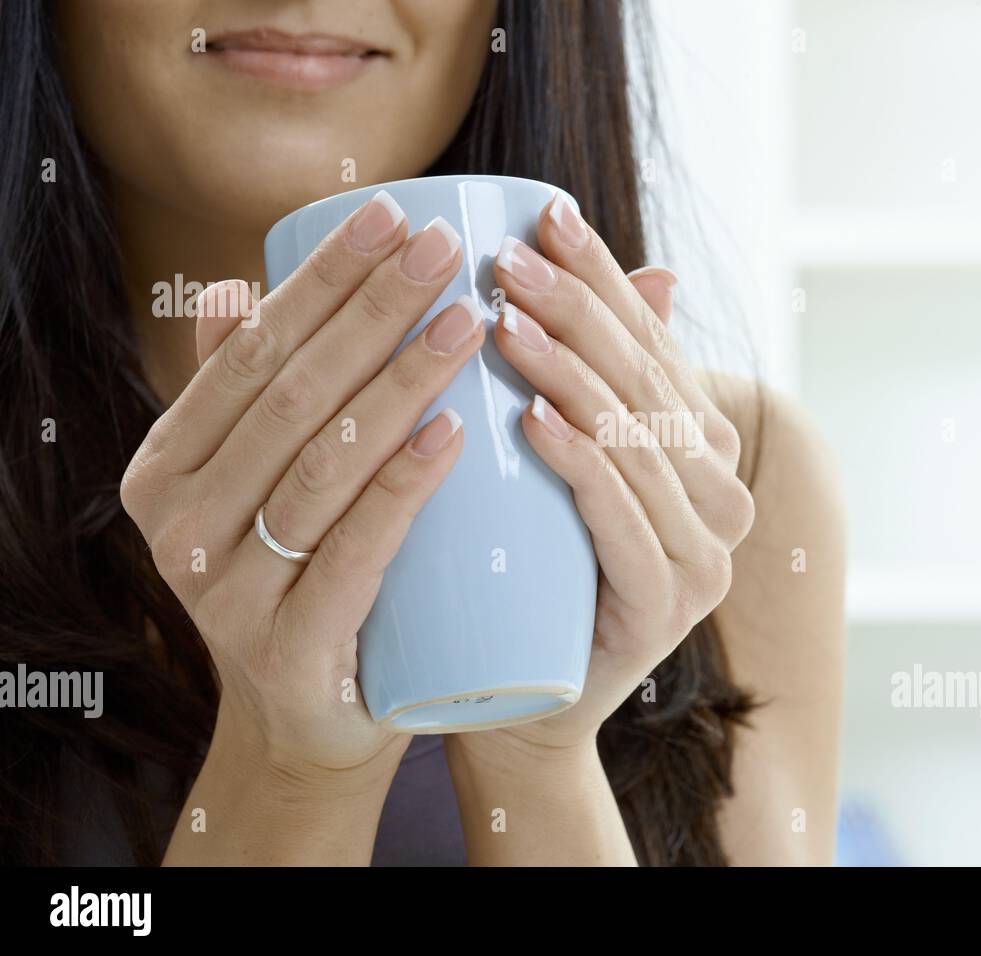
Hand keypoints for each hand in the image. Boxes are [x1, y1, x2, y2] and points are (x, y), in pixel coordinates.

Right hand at [121, 194, 482, 783]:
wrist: (312, 724)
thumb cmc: (310, 583)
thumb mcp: (265, 487)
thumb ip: (245, 397)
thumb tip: (224, 284)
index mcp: (170, 463)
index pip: (255, 350)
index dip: (326, 277)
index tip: (399, 212)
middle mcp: (178, 519)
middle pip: (292, 393)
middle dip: (374, 311)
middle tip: (450, 250)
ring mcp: (224, 588)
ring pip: (322, 462)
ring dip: (399, 383)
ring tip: (469, 324)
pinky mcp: (283, 647)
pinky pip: (351, 551)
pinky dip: (402, 488)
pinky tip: (453, 432)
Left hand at [448, 197, 754, 767]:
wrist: (525, 694)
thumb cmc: (537, 564)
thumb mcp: (566, 455)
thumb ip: (606, 376)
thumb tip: (657, 274)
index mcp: (705, 443)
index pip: (655, 341)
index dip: (603, 275)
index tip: (542, 213)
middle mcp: (723, 490)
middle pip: (647, 383)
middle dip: (577, 312)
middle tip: (507, 260)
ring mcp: (707, 551)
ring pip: (638, 443)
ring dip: (571, 376)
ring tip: (505, 323)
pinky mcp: (672, 603)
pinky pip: (624, 520)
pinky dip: (580, 465)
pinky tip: (533, 420)